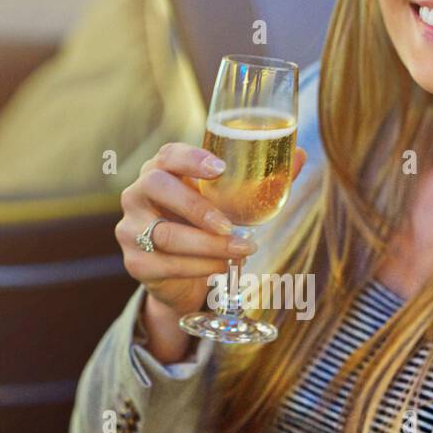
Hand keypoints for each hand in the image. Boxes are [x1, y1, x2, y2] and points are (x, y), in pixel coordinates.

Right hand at [115, 141, 307, 320]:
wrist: (181, 279)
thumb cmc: (206, 228)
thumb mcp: (228, 204)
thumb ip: (261, 181)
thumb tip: (302, 155)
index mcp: (160, 171)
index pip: (167, 154)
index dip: (191, 158)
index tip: (220, 168)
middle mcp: (138, 194)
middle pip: (157, 187)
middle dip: (196, 206)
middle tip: (230, 225)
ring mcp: (130, 229)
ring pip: (165, 234)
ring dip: (207, 245)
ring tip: (241, 251)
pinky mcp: (135, 263)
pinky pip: (166, 264)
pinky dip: (199, 268)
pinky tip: (221, 269)